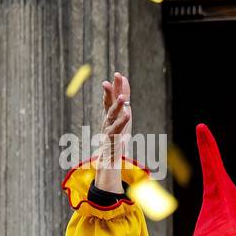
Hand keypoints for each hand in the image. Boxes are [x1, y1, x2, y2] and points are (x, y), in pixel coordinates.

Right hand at [96, 71, 130, 193]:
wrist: (108, 160)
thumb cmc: (116, 139)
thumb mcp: (121, 121)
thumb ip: (122, 106)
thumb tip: (125, 91)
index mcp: (109, 115)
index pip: (111, 98)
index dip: (115, 87)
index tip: (120, 75)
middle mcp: (107, 120)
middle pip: (110, 102)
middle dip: (113, 89)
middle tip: (116, 77)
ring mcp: (109, 129)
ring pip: (112, 114)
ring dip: (118, 105)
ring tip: (124, 97)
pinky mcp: (112, 139)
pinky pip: (117, 129)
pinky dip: (122, 121)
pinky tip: (128, 114)